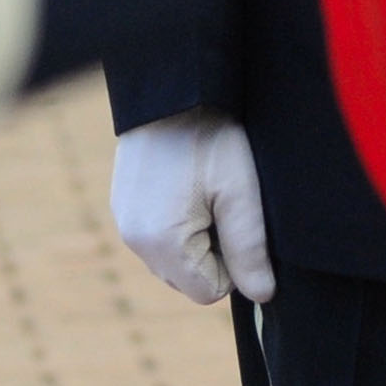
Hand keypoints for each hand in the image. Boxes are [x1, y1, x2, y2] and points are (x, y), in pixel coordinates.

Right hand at [111, 112, 273, 305]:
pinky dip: (176, 223)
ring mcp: (124, 223)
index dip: (233, 264)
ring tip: (204, 191)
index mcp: (163, 243)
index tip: (236, 220)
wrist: (170, 90)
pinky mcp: (123, 206)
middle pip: (188, 279)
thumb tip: (263, 295)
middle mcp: (135, 241)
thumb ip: (250, 249)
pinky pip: (155, 237)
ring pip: (172, 260)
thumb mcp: (240, 192)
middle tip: (222, 203)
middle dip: (212, 252)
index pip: (209, 291)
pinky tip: (186, 185)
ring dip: (194, 239)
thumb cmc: (208, 138)